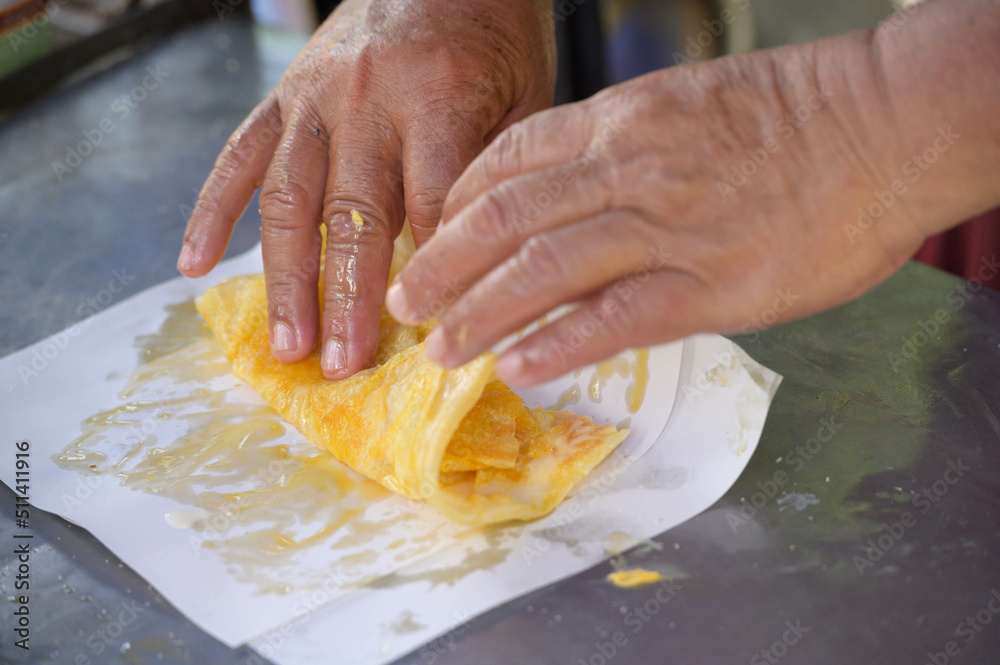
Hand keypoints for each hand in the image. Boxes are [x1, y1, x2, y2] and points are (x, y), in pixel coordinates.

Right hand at [177, 0, 554, 378]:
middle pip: (354, 214)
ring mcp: (316, 95)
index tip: (426, 341)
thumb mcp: (526, 101)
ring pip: (289, 198)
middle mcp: (370, 98)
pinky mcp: (283, 92)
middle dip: (346, 298)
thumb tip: (479, 271)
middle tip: (341, 365)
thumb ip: (499, 179)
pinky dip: (211, 211)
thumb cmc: (495, 39)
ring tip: (284, 344)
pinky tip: (194, 265)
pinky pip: (239, 155)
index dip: (431, 278)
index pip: (433, 207)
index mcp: (440, 98)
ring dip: (284, 277)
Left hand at [386, 34, 930, 385]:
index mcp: (620, 121)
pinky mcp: (711, 285)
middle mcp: (629, 170)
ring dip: (481, 314)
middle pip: (505, 220)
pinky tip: (518, 366)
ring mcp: (668, 228)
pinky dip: (559, 343)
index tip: (430, 239)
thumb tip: (570, 195)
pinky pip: (615, 317)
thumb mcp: (686, 107)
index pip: (509, 160)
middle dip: (443, 266)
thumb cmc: (793, 117)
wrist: (884, 126)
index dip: (457, 205)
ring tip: (441, 349)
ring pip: (544, 271)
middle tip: (406, 305)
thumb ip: (621, 148)